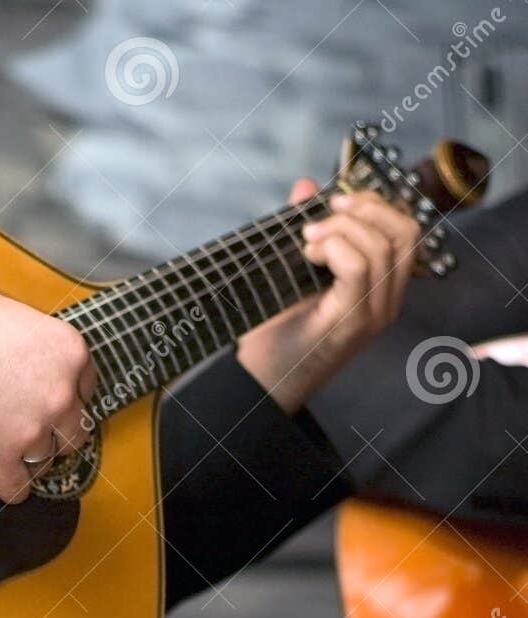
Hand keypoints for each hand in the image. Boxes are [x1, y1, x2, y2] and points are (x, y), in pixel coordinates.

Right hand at [0, 276, 96, 502]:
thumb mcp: (10, 310)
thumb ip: (30, 339)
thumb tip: (22, 352)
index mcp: (69, 352)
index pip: (86, 386)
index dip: (67, 391)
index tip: (48, 392)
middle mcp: (61, 396)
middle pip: (75, 430)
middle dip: (55, 429)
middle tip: (29, 420)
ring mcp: (33, 432)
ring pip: (46, 460)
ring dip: (29, 455)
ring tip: (6, 442)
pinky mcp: (1, 458)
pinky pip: (18, 489)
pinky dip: (12, 486)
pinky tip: (3, 475)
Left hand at [237, 177, 420, 413]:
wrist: (260, 381)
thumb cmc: (277, 333)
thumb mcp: (293, 269)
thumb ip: (308, 228)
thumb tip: (306, 186)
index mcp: (382, 288)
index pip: (405, 232)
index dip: (376, 204)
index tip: (336, 200)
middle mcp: (387, 302)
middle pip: (405, 233)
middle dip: (365, 209)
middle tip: (322, 216)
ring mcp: (374, 314)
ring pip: (384, 247)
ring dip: (342, 229)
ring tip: (309, 242)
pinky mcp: (353, 322)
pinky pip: (360, 268)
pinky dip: (334, 249)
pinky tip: (310, 257)